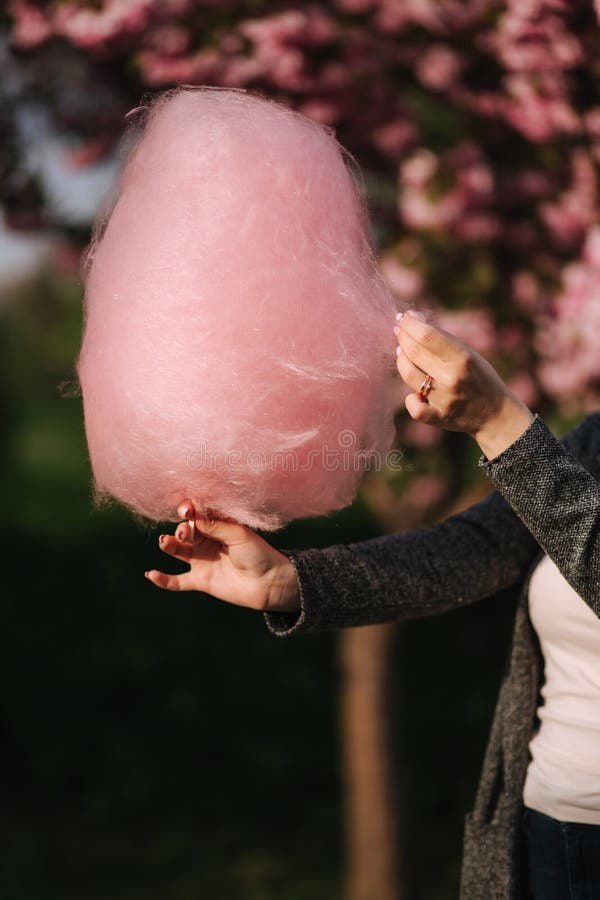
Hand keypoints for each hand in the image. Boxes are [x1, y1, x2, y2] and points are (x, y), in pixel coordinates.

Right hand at [144, 500, 299, 612]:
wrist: (270, 583)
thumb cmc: (259, 554)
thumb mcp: (239, 535)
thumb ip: (216, 527)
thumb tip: (193, 515)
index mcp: (218, 525)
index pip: (197, 514)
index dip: (189, 510)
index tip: (185, 509)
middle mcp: (207, 540)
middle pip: (185, 531)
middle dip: (182, 530)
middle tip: (185, 533)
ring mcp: (202, 560)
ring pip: (178, 551)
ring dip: (169, 545)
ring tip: (165, 542)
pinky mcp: (200, 581)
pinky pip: (177, 581)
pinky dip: (163, 579)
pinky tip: (151, 574)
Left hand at [395, 310, 534, 456]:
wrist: (496, 414)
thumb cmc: (479, 377)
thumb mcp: (468, 353)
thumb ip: (442, 338)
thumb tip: (412, 319)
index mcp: (463, 357)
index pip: (426, 336)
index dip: (409, 324)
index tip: (402, 318)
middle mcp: (452, 378)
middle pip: (413, 352)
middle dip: (402, 338)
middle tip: (398, 331)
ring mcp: (444, 399)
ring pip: (408, 374)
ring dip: (401, 360)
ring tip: (402, 352)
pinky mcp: (439, 418)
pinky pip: (414, 408)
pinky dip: (411, 399)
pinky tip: (414, 393)